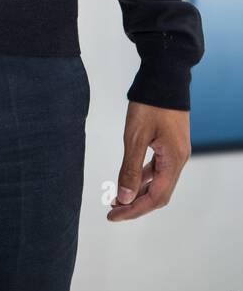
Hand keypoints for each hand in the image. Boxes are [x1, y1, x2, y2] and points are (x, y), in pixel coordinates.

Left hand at [107, 99, 191, 220]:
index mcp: (174, 161)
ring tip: (117, 198)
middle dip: (136, 204)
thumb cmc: (150, 104)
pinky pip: (157, 168)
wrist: (164, 76)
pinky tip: (129, 179)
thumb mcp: (135, 137)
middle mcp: (178, 159)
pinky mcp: (170, 143)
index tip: (114, 214)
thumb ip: (130, 168)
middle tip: (112, 210)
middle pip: (159, 193)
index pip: (156, 197)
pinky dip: (143, 176)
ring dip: (138, 191)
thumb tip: (124, 197)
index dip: (134, 209)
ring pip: (158, 181)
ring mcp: (175, 152)